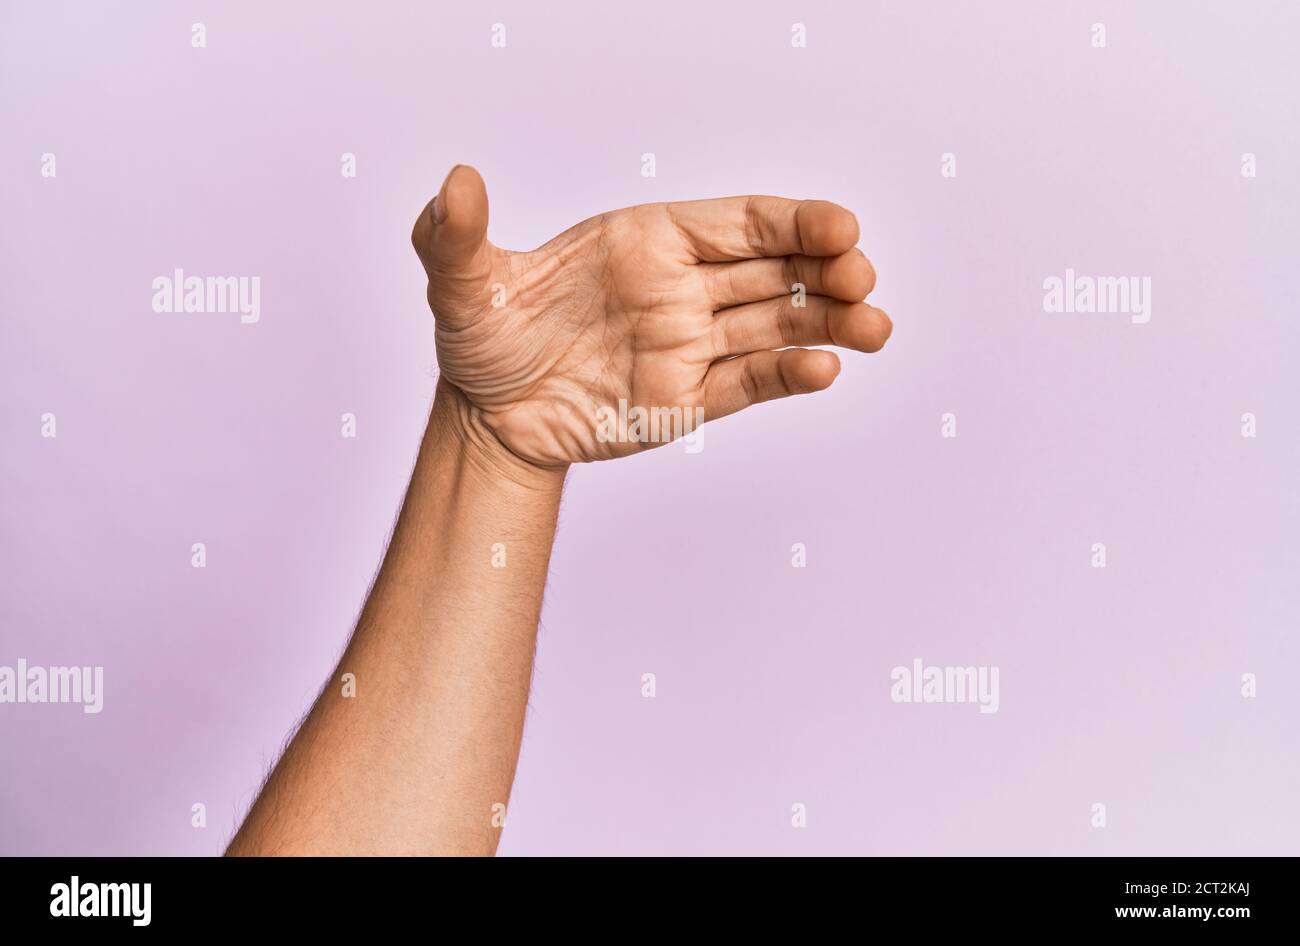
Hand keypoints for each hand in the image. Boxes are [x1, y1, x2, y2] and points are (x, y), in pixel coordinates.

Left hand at [411, 165, 891, 468]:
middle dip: (827, 269)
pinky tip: (823, 369)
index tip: (841, 226)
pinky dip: (788, 376)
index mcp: (647, 242)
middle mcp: (681, 288)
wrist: (485, 419)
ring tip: (875, 327)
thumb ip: (455, 234)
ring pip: (779, 326)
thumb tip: (454, 182)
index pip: (738, 224)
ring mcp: (690, 345)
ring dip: (831, 324)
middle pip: (776, 271)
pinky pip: (749, 384)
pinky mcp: (687, 401)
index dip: (793, 223)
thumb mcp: (459, 285)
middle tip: (861, 276)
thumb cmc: (480, 339)